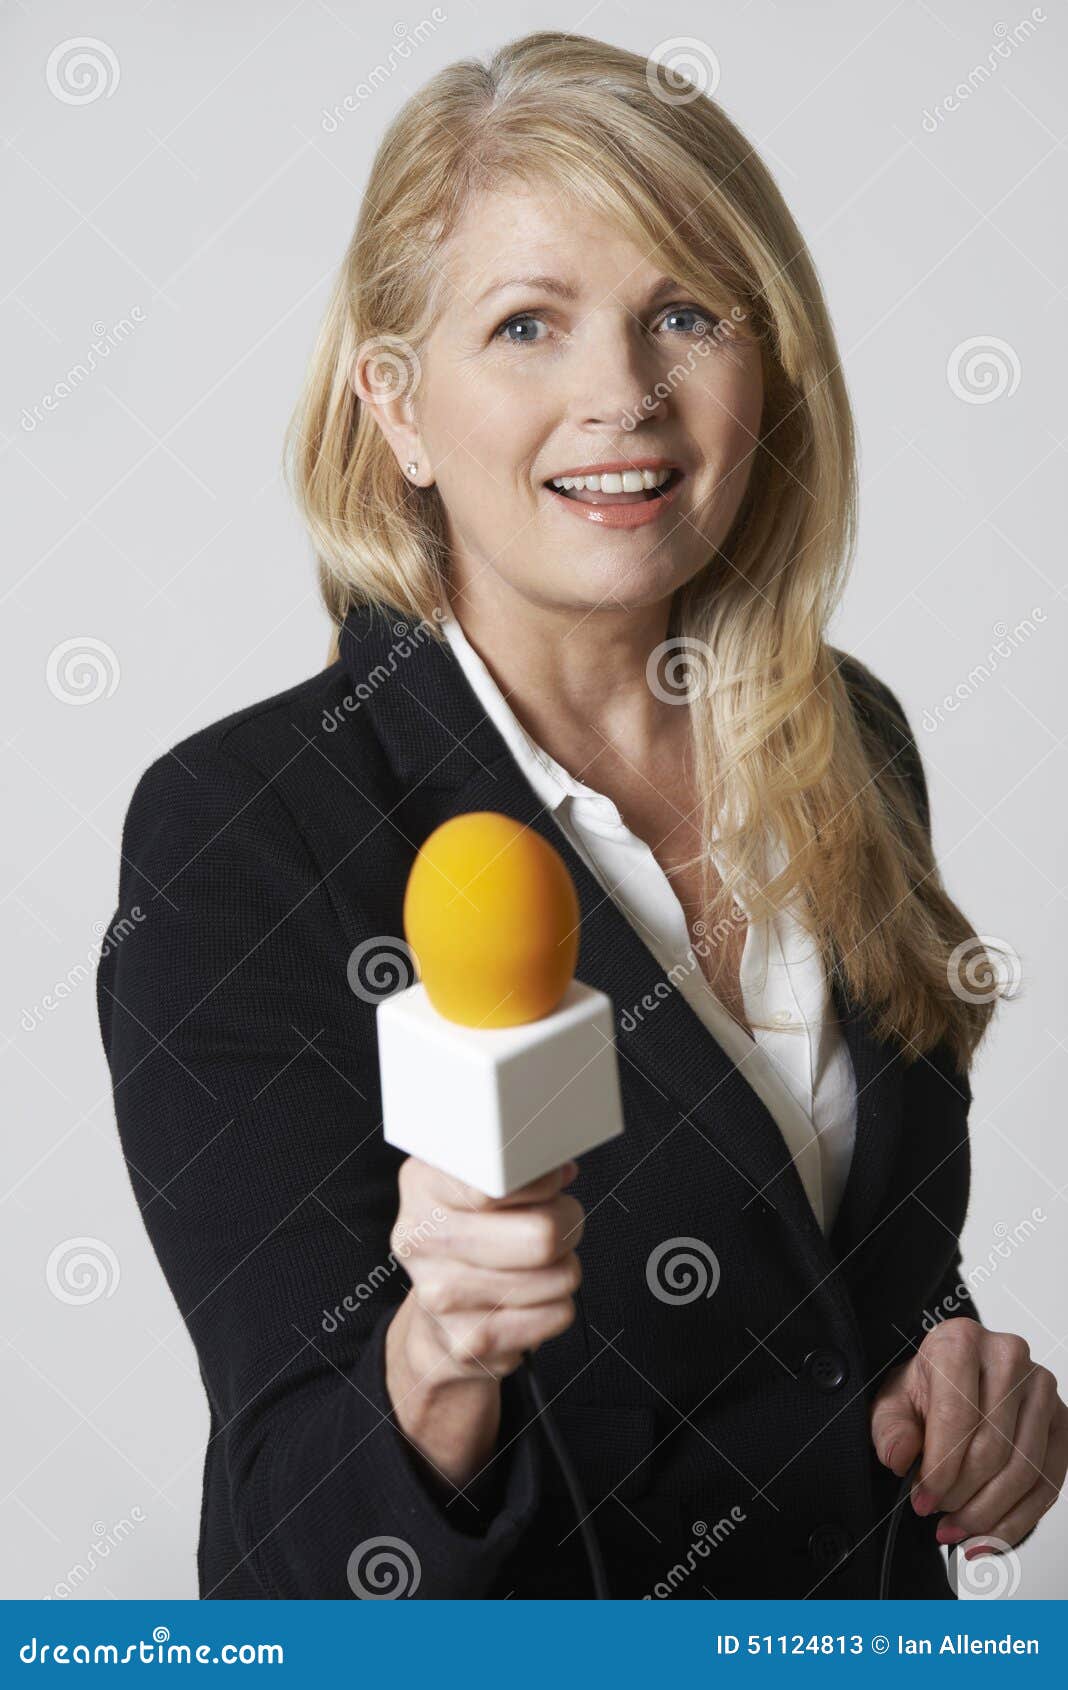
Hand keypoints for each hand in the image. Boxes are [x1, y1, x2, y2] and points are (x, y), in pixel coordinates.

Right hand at [391, 1154, 583, 1383]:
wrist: (433, 1323)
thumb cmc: (468, 1240)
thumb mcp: (475, 1187)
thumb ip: (515, 1167)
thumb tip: (558, 1167)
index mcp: (422, 1184)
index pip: (498, 1178)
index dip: (541, 1182)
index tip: (550, 1184)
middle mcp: (422, 1239)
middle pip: (542, 1234)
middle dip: (566, 1226)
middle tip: (553, 1226)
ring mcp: (439, 1294)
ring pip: (559, 1275)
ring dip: (563, 1269)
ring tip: (536, 1267)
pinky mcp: (467, 1342)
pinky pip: (557, 1314)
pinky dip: (557, 1308)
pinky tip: (528, 1303)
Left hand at [871, 1318, 1067, 1553]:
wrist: (956, 1378)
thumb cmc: (927, 1389)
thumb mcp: (893, 1402)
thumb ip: (890, 1428)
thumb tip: (898, 1457)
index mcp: (961, 1341)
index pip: (957, 1415)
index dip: (939, 1469)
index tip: (922, 1501)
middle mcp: (1009, 1356)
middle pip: (993, 1447)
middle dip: (962, 1494)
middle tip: (938, 1517)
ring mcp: (1042, 1388)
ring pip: (1024, 1471)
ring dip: (990, 1514)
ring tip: (958, 1531)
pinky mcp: (1062, 1422)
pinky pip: (1048, 1485)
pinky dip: (1018, 1521)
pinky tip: (989, 1539)